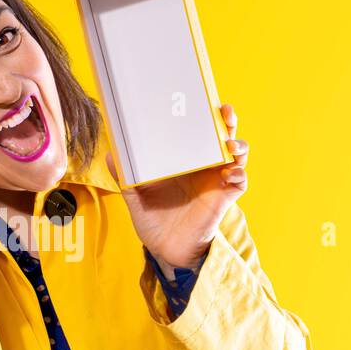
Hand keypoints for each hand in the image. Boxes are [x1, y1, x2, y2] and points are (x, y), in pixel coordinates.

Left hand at [104, 103, 248, 268]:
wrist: (165, 249)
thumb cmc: (153, 220)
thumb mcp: (135, 196)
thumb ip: (125, 177)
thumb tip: (111, 155)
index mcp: (184, 160)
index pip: (198, 131)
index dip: (205, 115)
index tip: (204, 101)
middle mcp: (203, 166)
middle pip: (223, 136)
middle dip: (227, 121)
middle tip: (224, 112)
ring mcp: (216, 181)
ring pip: (237, 155)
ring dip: (238, 145)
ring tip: (231, 144)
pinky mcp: (223, 197)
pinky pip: (239, 181)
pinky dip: (239, 174)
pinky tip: (230, 173)